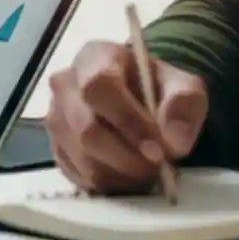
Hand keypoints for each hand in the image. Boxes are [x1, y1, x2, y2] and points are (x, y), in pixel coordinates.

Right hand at [45, 41, 207, 193]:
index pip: (99, 86)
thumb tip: (173, 141)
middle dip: (126, 156)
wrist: (138, 99)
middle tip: (157, 168)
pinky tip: (127, 174)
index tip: (158, 149)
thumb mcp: (183, 85)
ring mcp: (55, 118)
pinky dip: (107, 182)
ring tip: (146, 171)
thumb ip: (184, 104)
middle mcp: (65, 84)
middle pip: (86, 128)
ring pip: (81, 156)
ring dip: (119, 173)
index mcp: (95, 57)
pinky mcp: (55, 148)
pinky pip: (77, 174)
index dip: (128, 121)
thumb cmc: (157, 88)